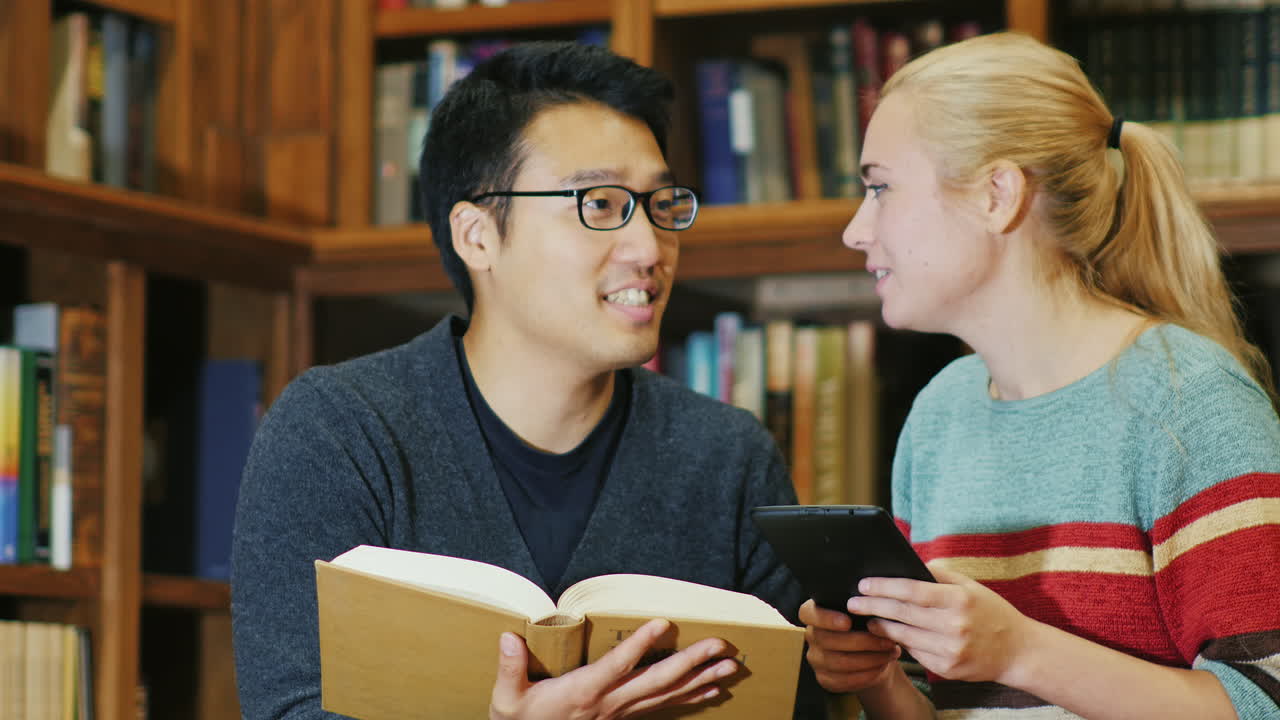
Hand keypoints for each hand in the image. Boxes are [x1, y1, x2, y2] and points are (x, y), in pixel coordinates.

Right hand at [488, 618, 739, 719]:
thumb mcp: (507, 701)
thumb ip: (510, 669)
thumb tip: (509, 637)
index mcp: (583, 693)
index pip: (617, 665)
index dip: (640, 644)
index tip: (662, 623)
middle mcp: (609, 704)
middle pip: (657, 681)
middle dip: (691, 663)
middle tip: (719, 645)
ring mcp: (621, 714)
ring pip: (668, 696)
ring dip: (701, 680)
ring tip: (730, 666)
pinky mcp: (625, 719)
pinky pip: (665, 708)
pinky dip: (691, 699)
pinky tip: (712, 690)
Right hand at [798, 599, 900, 693]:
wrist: (872, 652)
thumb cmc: (867, 625)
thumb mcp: (863, 612)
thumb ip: (862, 609)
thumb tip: (873, 608)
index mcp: (813, 613)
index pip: (807, 613)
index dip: (826, 618)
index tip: (847, 622)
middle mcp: (811, 636)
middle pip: (829, 640)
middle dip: (863, 641)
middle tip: (887, 640)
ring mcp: (816, 659)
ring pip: (840, 662)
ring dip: (870, 658)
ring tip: (890, 652)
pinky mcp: (825, 679)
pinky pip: (844, 680)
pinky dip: (867, 674)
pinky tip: (882, 666)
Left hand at [849, 564, 1032, 684]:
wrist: (1017, 651)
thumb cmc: (991, 612)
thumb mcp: (970, 587)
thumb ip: (940, 575)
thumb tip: (908, 563)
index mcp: (959, 600)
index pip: (911, 591)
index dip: (883, 587)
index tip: (864, 584)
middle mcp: (954, 627)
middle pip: (902, 614)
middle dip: (873, 606)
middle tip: (853, 602)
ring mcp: (950, 651)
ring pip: (904, 636)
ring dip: (881, 626)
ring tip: (867, 618)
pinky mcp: (947, 669)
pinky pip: (915, 653)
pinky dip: (900, 643)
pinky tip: (889, 635)